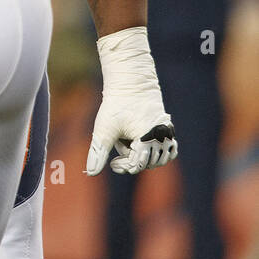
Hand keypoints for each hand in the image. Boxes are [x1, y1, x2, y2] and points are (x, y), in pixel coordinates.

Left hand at [85, 27, 178, 175]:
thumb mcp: (104, 129)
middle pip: (145, 163)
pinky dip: (153, 151)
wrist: (131, 84)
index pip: (137, 165)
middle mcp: (163, 139)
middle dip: (130, 156)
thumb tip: (91, 173)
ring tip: (128, 139)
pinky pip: (165, 151)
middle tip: (119, 142)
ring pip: (154, 158)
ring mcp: (168, 135)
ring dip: (140, 153)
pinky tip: (139, 142)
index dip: (123, 166)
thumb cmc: (116, 106)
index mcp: (149, 139)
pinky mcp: (168, 131)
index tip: (112, 163)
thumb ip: (98, 152)